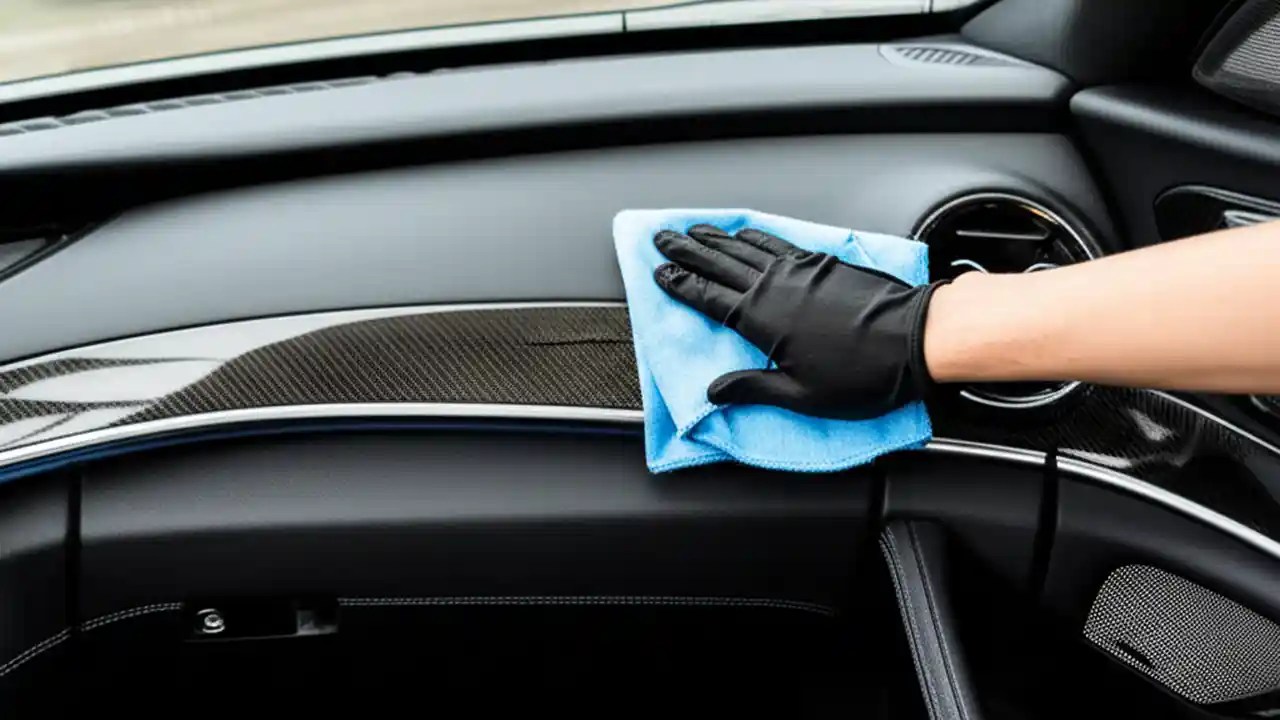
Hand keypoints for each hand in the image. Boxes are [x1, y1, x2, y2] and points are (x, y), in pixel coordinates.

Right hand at [653, 225, 945, 418]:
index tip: (658, 272)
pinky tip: (745, 231)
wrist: (915, 339)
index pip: (708, 298)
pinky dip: (755, 235)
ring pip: (745, 248)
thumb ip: (752, 389)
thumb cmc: (863, 375)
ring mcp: (800, 270)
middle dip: (687, 251)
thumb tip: (713, 393)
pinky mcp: (823, 262)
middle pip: (719, 264)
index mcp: (763, 321)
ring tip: (693, 230)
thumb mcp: (801, 396)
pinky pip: (777, 243)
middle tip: (661, 238)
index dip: (680, 285)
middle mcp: (775, 288)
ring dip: (716, 239)